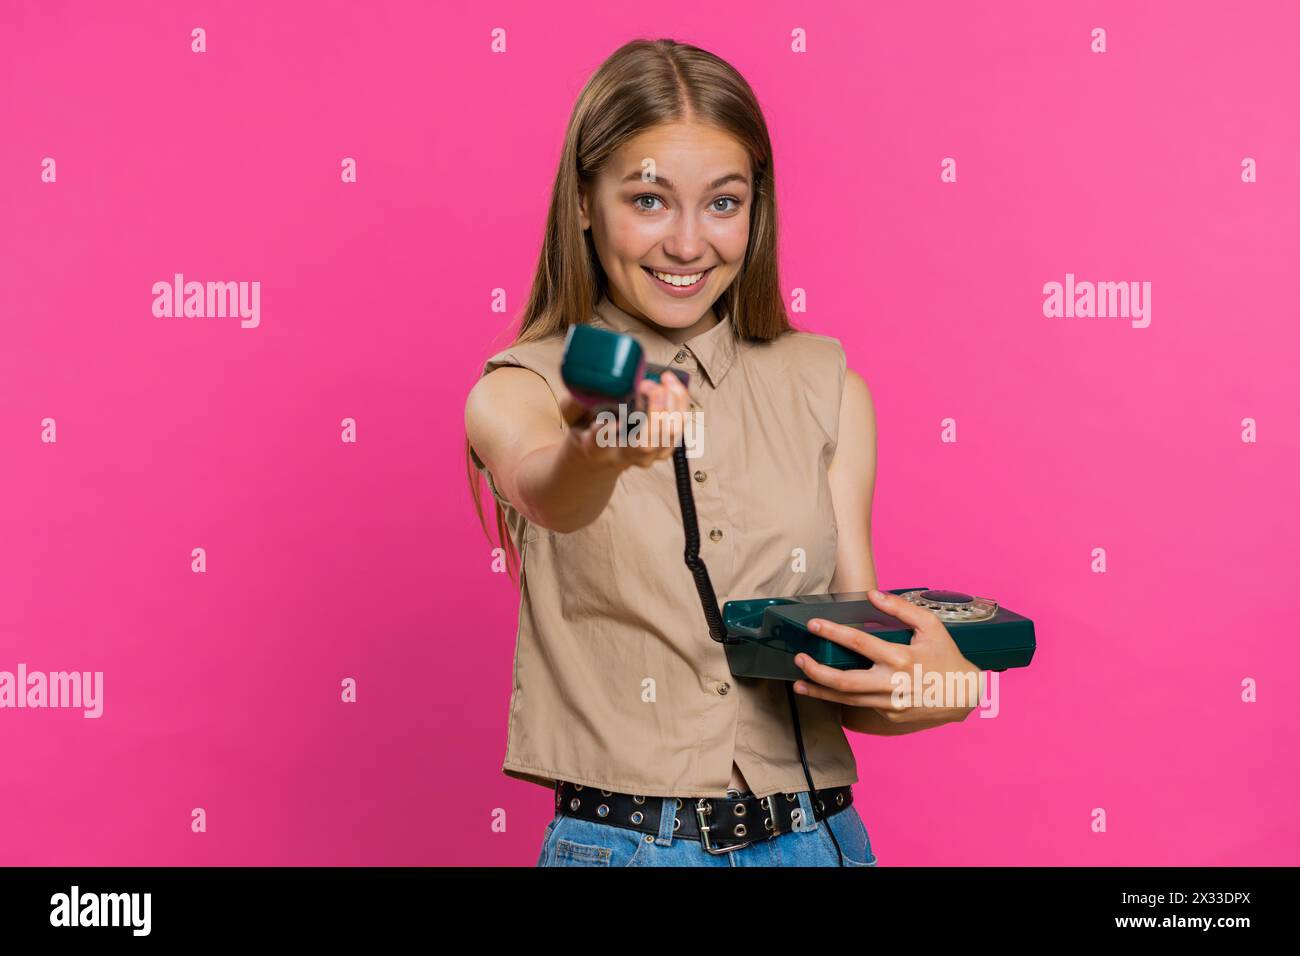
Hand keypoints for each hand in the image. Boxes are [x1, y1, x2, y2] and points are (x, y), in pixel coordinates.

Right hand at [559, 370, 690, 472]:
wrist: (603, 454)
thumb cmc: (588, 429)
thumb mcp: (573, 418)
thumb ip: (575, 402)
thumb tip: (582, 380)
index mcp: (596, 449)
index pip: (600, 445)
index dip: (604, 433)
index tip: (606, 420)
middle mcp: (624, 457)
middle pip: (644, 444)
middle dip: (653, 412)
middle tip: (647, 386)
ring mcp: (647, 456)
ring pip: (668, 435)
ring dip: (671, 403)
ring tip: (665, 379)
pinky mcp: (664, 449)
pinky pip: (679, 427)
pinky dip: (680, 403)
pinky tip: (672, 384)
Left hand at [792, 589, 981, 724]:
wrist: (964, 695)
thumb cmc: (946, 656)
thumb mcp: (931, 626)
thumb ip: (901, 608)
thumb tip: (873, 594)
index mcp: (901, 658)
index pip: (859, 643)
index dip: (833, 633)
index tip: (814, 625)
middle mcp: (893, 684)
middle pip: (845, 682)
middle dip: (816, 671)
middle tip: (799, 659)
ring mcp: (891, 704)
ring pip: (846, 700)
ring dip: (819, 692)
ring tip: (799, 683)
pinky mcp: (890, 716)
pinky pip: (861, 706)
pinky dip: (842, 699)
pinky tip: (827, 692)